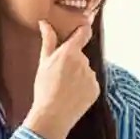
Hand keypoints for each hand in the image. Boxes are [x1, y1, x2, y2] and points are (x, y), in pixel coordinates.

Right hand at [23, 20, 100, 138]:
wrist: (51, 116)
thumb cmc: (44, 89)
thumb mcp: (43, 63)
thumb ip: (48, 41)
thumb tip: (45, 22)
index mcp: (70, 53)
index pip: (84, 33)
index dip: (83, 29)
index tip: (82, 29)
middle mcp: (84, 61)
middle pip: (80, 56)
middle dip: (72, 62)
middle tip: (59, 76)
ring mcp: (92, 75)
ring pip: (85, 71)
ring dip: (77, 76)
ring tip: (64, 88)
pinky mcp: (96, 88)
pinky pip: (90, 83)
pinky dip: (83, 88)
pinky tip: (72, 95)